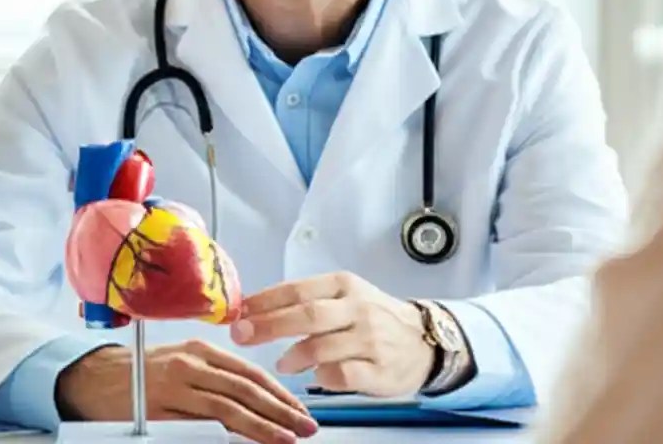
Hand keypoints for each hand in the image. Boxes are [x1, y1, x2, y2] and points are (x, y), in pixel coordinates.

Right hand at [55, 340, 318, 443]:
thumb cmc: (139, 373)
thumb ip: (213, 377)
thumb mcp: (179, 363)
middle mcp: (189, 365)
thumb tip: (253, 400)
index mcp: (197, 350)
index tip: (300, 408)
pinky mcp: (160, 412)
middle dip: (282, 410)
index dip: (278, 391)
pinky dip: (228, 433)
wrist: (92, 379)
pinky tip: (246, 440)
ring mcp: (174, 389)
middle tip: (306, 426)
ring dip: (264, 425)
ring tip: (288, 437)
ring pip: (229, 408)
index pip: (249, 371)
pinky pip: (201, 424)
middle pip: (246, 389)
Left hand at [230, 272, 433, 396]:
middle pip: (307, 315)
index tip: (238, 311)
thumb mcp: (344, 297)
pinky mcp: (379, 370)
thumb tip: (253, 310)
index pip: (297, 289)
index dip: (264, 301)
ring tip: (281, 364)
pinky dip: (323, 377)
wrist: (424, 341)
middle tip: (243, 335)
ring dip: (294, 356)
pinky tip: (317, 376)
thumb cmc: (373, 318)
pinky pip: (342, 375)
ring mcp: (370, 339)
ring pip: (322, 347)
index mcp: (343, 285)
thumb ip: (305, 302)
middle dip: (269, 325)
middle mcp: (357, 308)